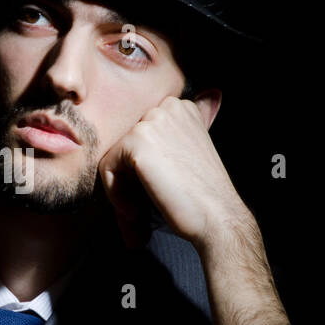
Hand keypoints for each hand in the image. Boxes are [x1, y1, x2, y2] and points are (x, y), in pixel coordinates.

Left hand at [98, 95, 252, 250]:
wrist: (217, 217)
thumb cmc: (202, 195)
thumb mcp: (187, 155)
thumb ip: (167, 141)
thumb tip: (143, 146)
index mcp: (181, 107)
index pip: (140, 135)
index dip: (142, 167)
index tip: (157, 190)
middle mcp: (168, 107)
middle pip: (125, 143)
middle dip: (129, 176)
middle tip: (145, 204)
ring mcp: (152, 121)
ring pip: (114, 155)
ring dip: (122, 186)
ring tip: (141, 209)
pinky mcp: (137, 141)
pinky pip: (106, 166)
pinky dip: (114, 193)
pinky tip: (136, 211)